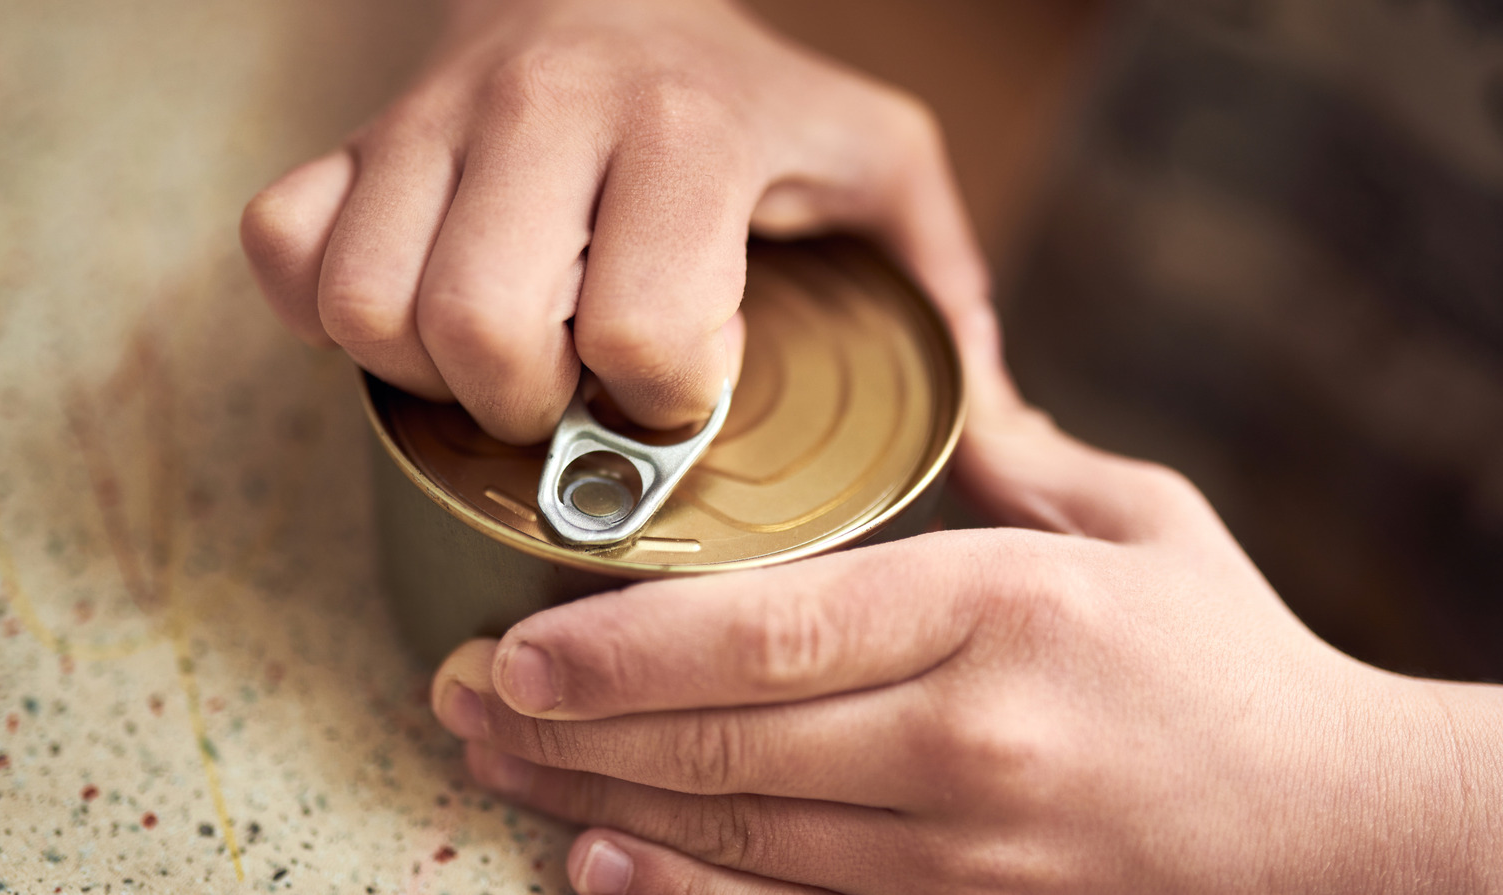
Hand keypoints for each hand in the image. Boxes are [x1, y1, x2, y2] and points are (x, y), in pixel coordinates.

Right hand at [240, 0, 986, 442]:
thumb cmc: (753, 103)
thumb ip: (941, 286)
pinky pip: (284, 252)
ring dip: (430, 373)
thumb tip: (1006, 436)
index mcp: (689, 125)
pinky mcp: (354, 138)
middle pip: (483, 332)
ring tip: (499, 356)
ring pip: (367, 305)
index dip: (664, 398)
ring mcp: (433, 119)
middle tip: (576, 388)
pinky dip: (329, 312)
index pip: (641, 326)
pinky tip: (412, 308)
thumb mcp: (877, 163)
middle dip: (534, 409)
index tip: (685, 383)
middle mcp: (545, 107)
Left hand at [430, 363, 1502, 892]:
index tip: (513, 644)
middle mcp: (971, 738)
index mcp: (1004, 608)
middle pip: (726, 741)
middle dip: (569, 727)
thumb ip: (1022, 462)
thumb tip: (945, 396)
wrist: (1337, 830)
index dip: (626, 647)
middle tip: (455, 701)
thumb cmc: (1231, 659)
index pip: (775, 628)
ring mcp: (967, 854)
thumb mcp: (1143, 523)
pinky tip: (597, 870)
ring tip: (492, 768)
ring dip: (595, 803)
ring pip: (740, 834)